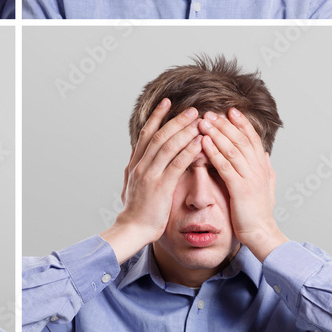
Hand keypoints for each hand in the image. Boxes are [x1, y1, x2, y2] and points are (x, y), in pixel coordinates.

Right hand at [102, 100, 202, 262]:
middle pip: (159, 135)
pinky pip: (177, 164)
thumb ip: (138, 168)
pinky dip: (189, 152)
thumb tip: (140, 156)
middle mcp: (141, 164)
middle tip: (192, 109)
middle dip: (176, 120)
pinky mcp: (161, 186)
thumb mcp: (131, 184)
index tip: (167, 103)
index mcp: (135, 163)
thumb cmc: (136, 210)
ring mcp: (150, 174)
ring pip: (168, 146)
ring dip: (184, 131)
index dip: (157, 116)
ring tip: (199, 121)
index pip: (147, 133)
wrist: (132, 228)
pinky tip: (199, 144)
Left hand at [198, 108, 286, 260]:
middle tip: (209, 112)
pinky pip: (224, 166)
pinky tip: (203, 142)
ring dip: (216, 134)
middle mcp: (258, 169)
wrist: (261, 233)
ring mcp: (250, 178)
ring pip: (232, 149)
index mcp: (263, 167)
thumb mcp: (266, 186)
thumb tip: (264, 153)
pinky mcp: (239, 189)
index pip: (252, 139)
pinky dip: (213, 152)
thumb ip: (266, 168)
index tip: (230, 110)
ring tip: (203, 121)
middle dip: (224, 124)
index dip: (242, 123)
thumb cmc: (259, 211)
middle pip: (240, 140)